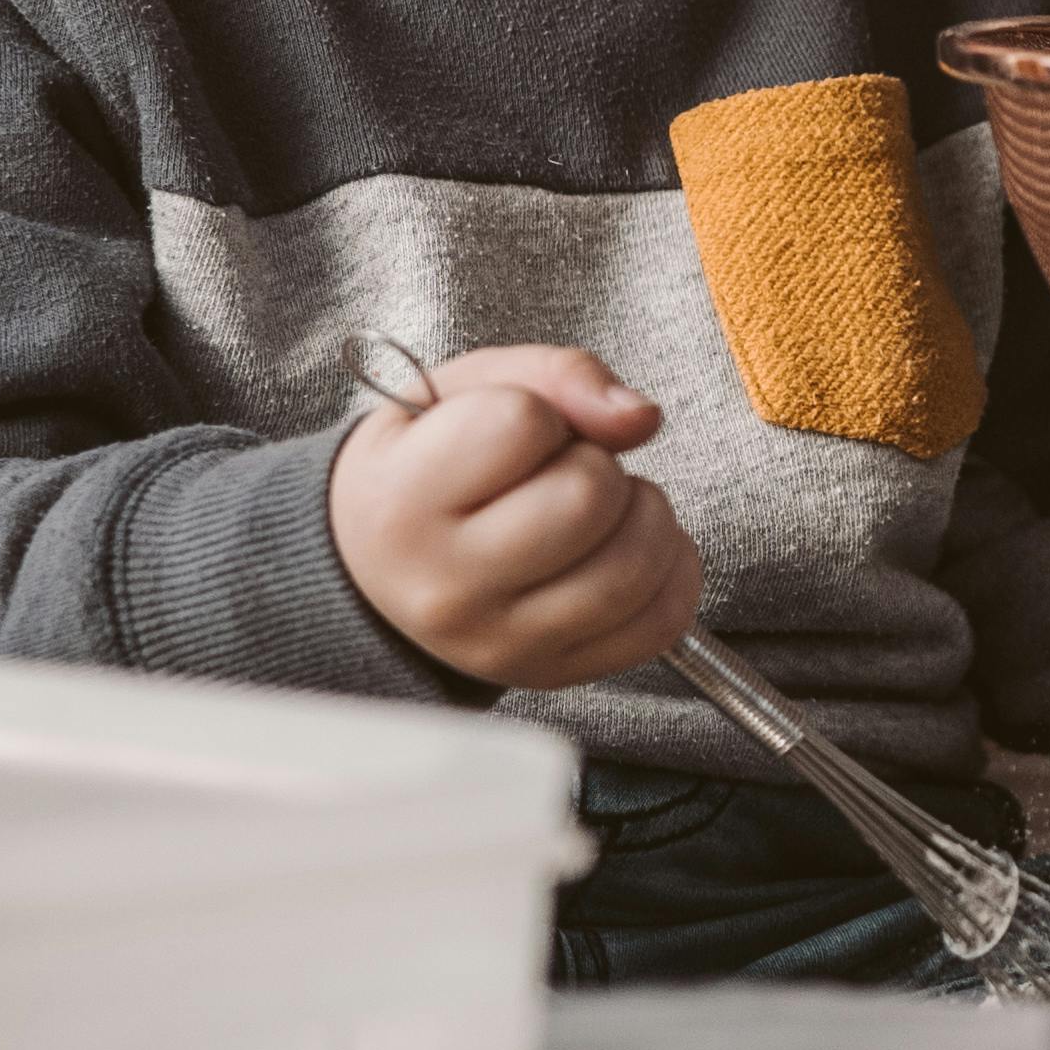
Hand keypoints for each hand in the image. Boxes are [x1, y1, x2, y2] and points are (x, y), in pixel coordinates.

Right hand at [328, 347, 705, 689]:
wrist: (375, 567)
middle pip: (587, 498)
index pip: (522, 424)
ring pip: (634, 566)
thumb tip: (639, 417)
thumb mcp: (465, 391)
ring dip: (646, 517)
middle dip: (597, 466)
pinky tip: (633, 548)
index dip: (540, 413)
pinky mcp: (551, 672)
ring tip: (602, 511)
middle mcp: (447, 586)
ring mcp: (501, 642)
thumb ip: (557, 376)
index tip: (516, 434)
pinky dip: (674, 572)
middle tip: (565, 472)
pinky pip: (661, 622)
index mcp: (403, 502)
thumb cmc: (427, 467)